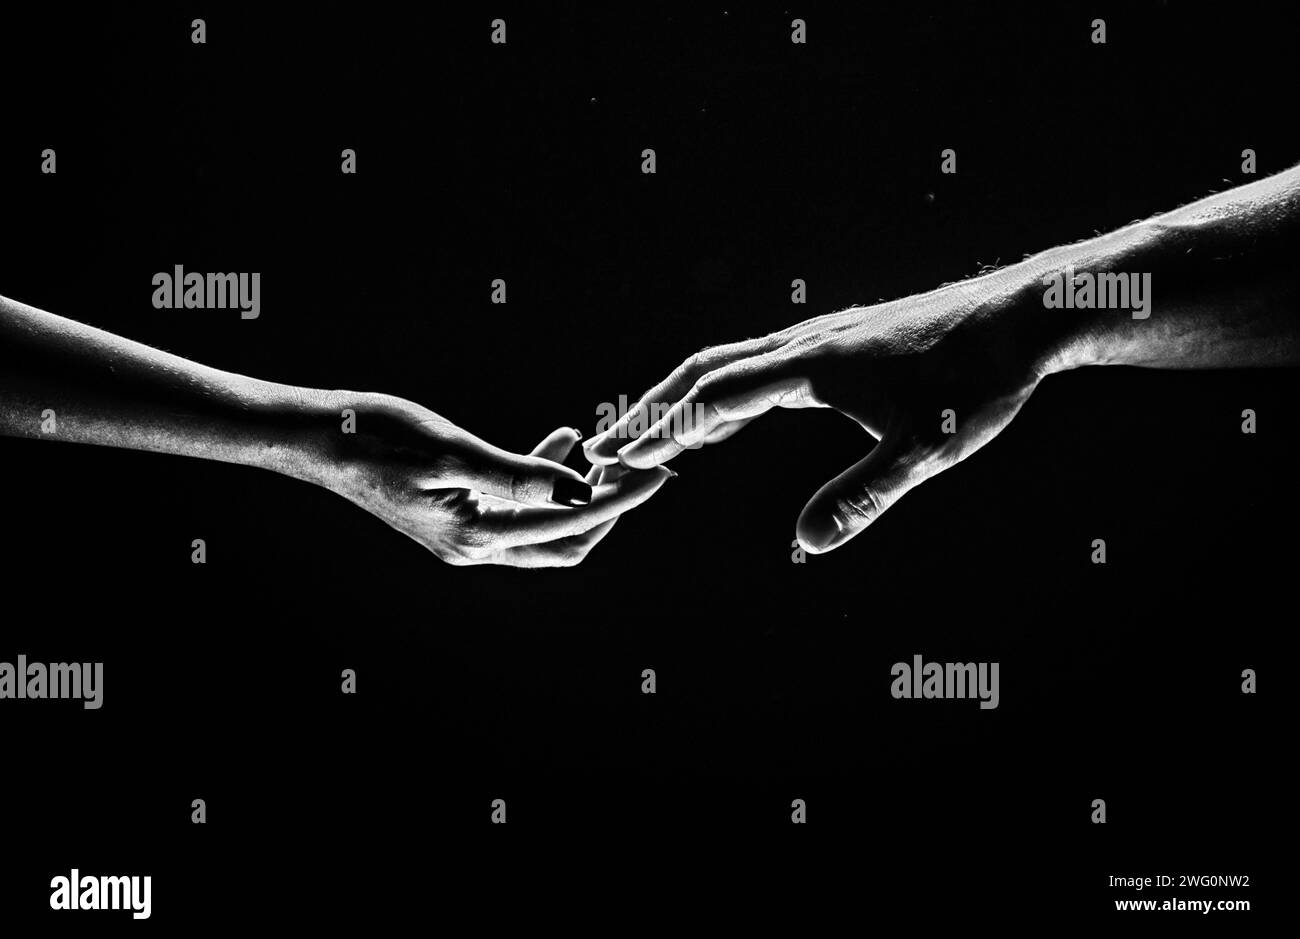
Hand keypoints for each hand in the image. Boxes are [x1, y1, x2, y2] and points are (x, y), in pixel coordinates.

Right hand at [310, 391, 669, 566]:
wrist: (321, 439)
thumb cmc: (377, 434)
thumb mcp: (452, 450)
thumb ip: (519, 474)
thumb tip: (582, 491)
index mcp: (476, 535)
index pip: (569, 525)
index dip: (618, 500)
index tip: (656, 474)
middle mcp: (475, 548)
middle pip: (566, 542)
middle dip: (607, 506)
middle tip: (641, 466)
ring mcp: (466, 537)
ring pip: (546, 527)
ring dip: (580, 494)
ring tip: (609, 452)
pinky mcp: (459, 516)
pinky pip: (519, 508)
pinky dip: (546, 480)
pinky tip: (563, 439)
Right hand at [583, 274, 1057, 553]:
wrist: (1021, 317)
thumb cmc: (976, 381)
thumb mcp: (924, 449)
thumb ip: (864, 496)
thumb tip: (806, 545)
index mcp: (809, 364)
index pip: (713, 396)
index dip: (661, 428)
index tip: (616, 455)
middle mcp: (802, 342)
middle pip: (703, 371)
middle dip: (650, 411)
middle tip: (603, 446)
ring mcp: (816, 338)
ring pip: (727, 365)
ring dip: (680, 400)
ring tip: (645, 437)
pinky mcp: (835, 344)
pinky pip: (756, 368)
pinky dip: (719, 395)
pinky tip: (721, 424)